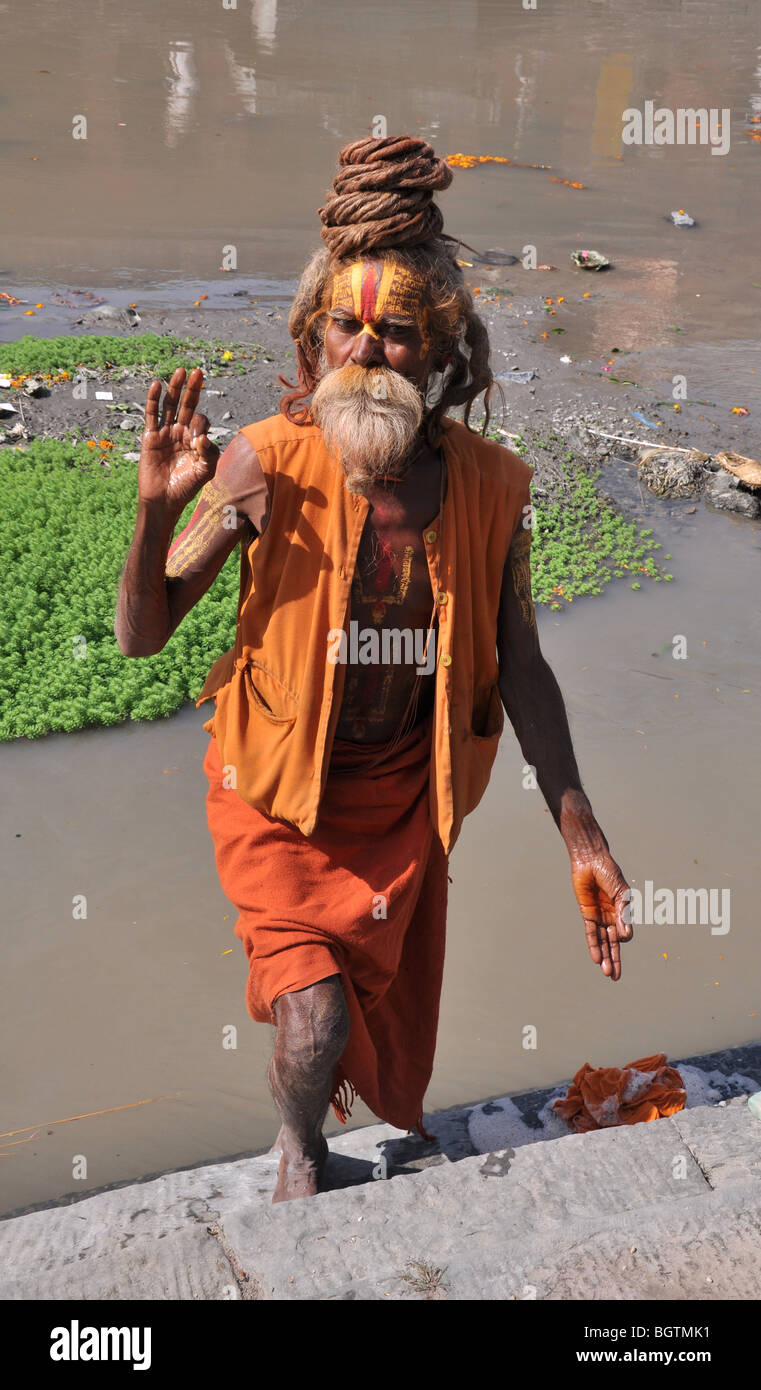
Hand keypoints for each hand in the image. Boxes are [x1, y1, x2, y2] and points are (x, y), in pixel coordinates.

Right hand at [138, 367, 218, 518]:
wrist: (164, 500)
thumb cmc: (186, 487)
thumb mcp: (205, 472)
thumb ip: (209, 453)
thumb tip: (202, 436)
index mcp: (196, 439)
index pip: (201, 421)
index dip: (201, 424)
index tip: (197, 439)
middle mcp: (181, 432)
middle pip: (187, 405)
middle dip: (193, 389)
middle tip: (198, 371)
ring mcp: (165, 433)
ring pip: (170, 406)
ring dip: (175, 388)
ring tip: (181, 371)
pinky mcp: (150, 437)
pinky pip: (151, 415)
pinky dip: (153, 400)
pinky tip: (156, 385)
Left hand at [570, 851, 632, 980]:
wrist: (591, 860)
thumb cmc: (609, 872)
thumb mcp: (620, 893)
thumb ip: (623, 912)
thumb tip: (626, 935)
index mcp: (623, 911)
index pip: (625, 932)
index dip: (624, 935)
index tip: (623, 934)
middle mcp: (611, 917)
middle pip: (613, 943)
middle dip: (615, 960)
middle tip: (616, 978)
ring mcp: (599, 916)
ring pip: (602, 942)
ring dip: (605, 957)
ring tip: (607, 974)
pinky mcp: (587, 914)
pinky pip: (590, 934)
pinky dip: (593, 946)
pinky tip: (596, 959)